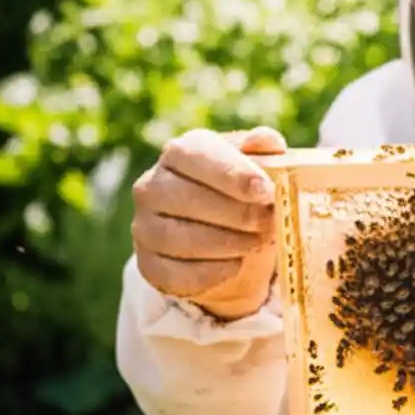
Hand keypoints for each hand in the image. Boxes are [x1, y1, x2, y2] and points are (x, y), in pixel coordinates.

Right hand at [131, 126, 286, 319]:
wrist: (222, 233)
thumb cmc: (240, 190)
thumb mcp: (254, 163)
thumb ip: (262, 148)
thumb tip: (267, 140)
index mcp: (180, 153)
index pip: (196, 156)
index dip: (232, 173)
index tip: (265, 190)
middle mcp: (152, 187)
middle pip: (187, 199)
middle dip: (237, 213)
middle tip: (270, 221)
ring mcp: (144, 227)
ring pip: (182, 238)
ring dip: (229, 243)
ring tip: (258, 241)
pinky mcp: (148, 265)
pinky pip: (177, 274)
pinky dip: (213, 272)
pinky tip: (237, 264)